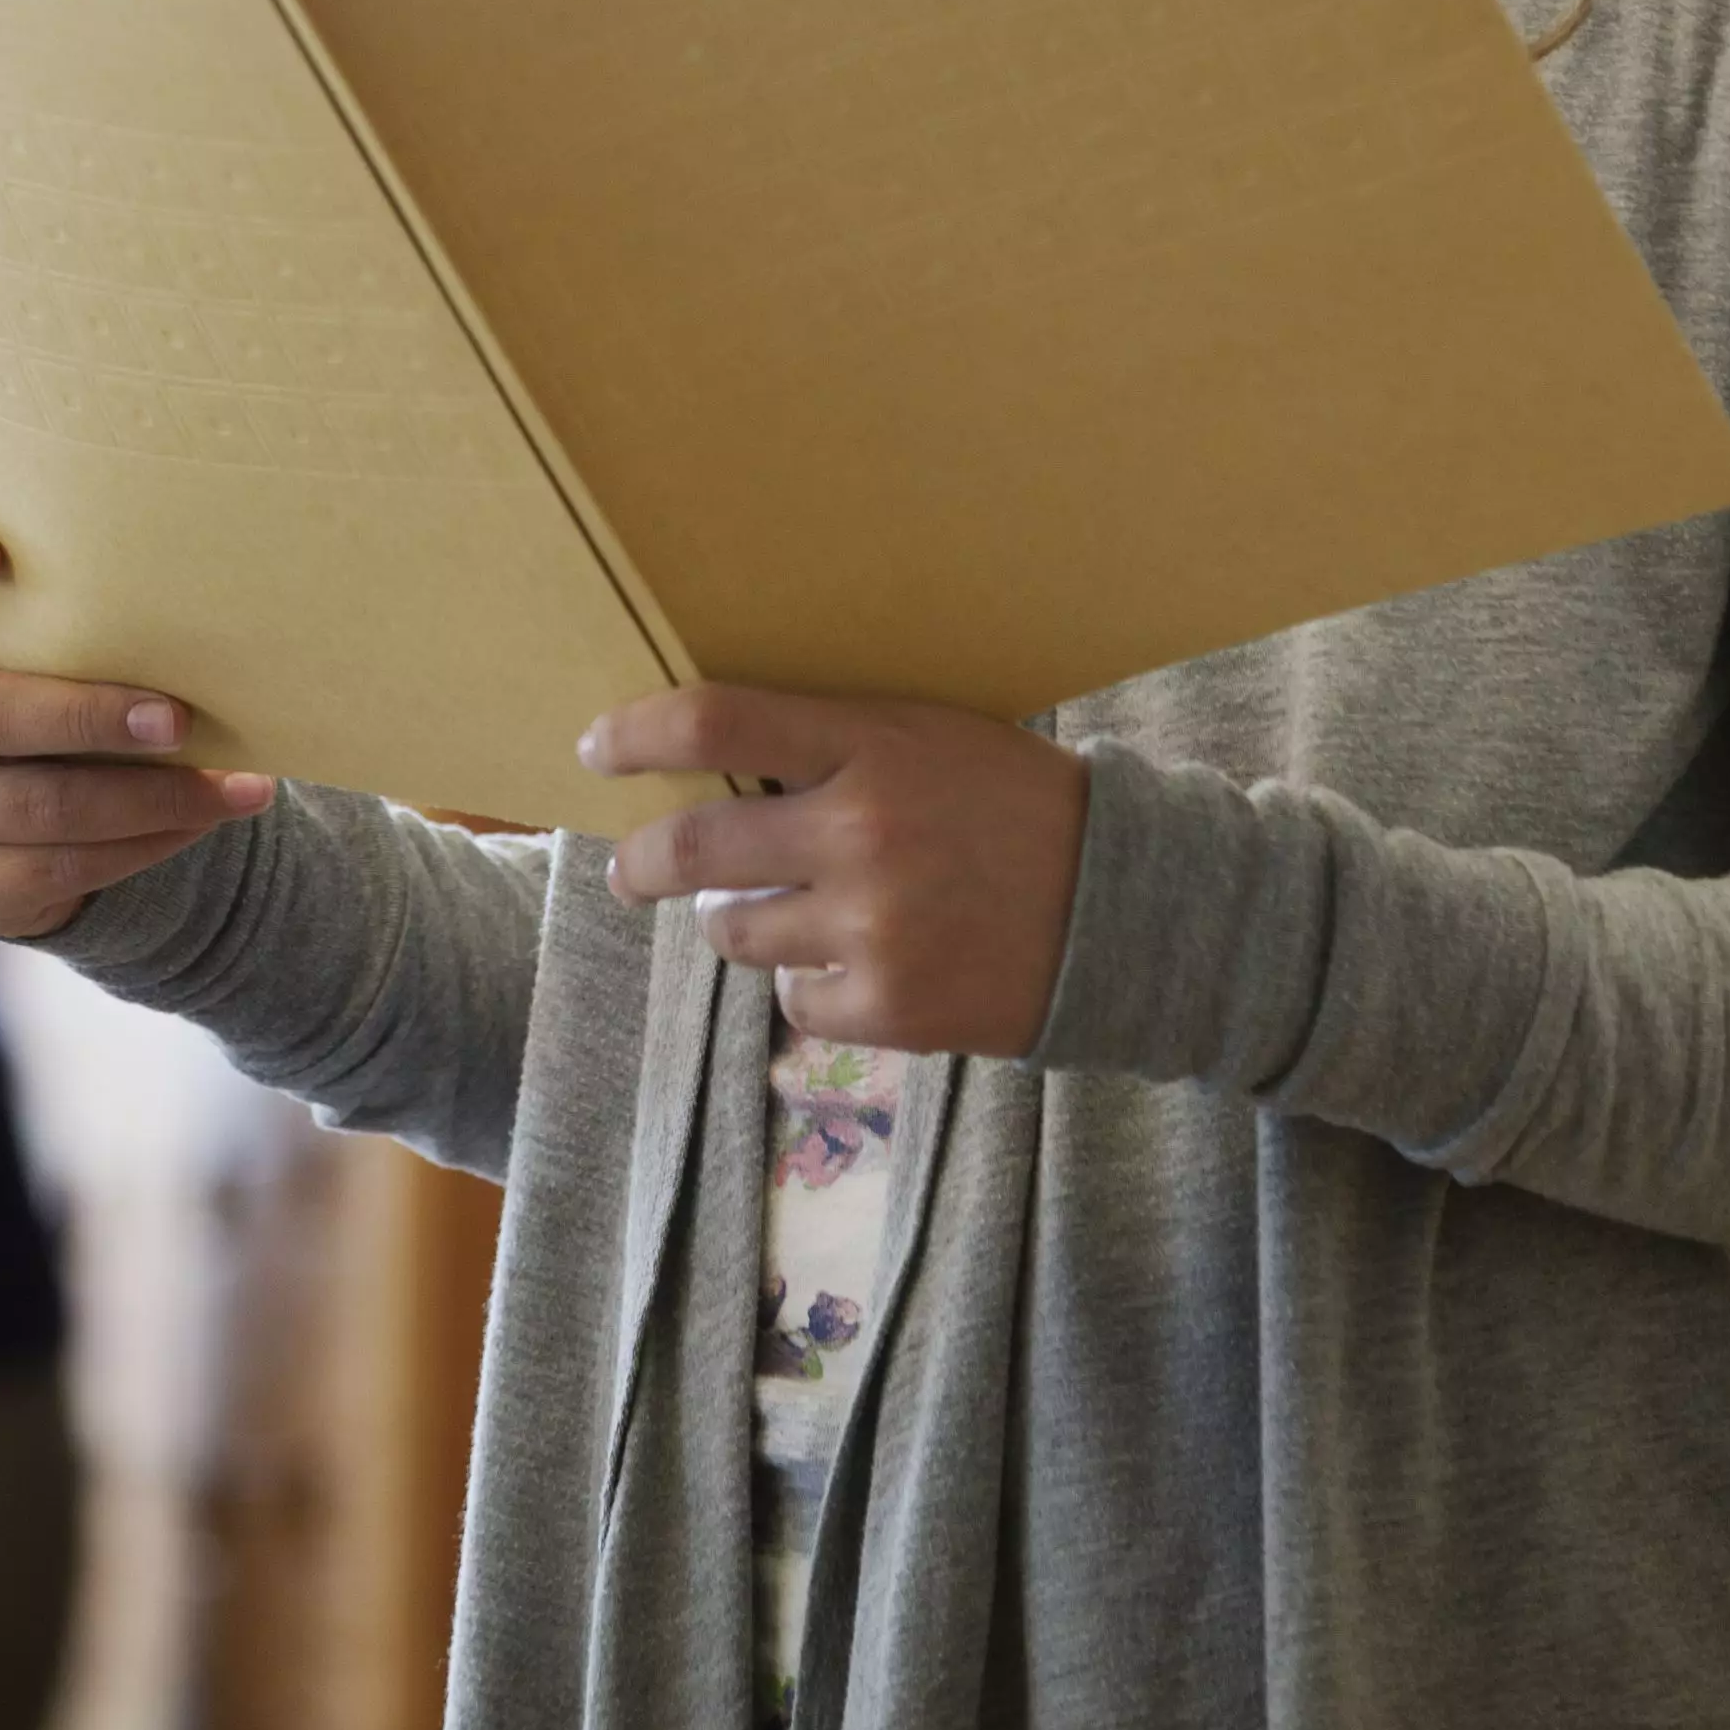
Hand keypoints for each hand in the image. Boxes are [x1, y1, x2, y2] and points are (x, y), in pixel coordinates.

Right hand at [0, 495, 272, 939]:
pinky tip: (197, 826)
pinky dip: (142, 846)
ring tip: (233, 788)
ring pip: (36, 804)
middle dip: (90, 717)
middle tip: (179, 719)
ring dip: (150, 798)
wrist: (75, 834)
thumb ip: (105, 625)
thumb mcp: (84, 656)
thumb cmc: (92, 702)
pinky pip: (55, 868)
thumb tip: (221, 610)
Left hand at [588, 687, 1088, 1056]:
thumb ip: (835, 749)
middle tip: (630, 869)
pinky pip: (795, 996)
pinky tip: (865, 959)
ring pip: (735, 930)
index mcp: (873, 745)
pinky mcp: (887, 1008)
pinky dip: (812, 981)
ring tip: (795, 909)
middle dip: (641, 862)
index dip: (638, 734)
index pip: (716, 721)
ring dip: (743, 920)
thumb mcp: (933, 740)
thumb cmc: (1019, 807)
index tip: (599, 748)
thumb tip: (714, 768)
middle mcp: (861, 833)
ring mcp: (871, 928)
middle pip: (692, 848)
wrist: (1130, 910)